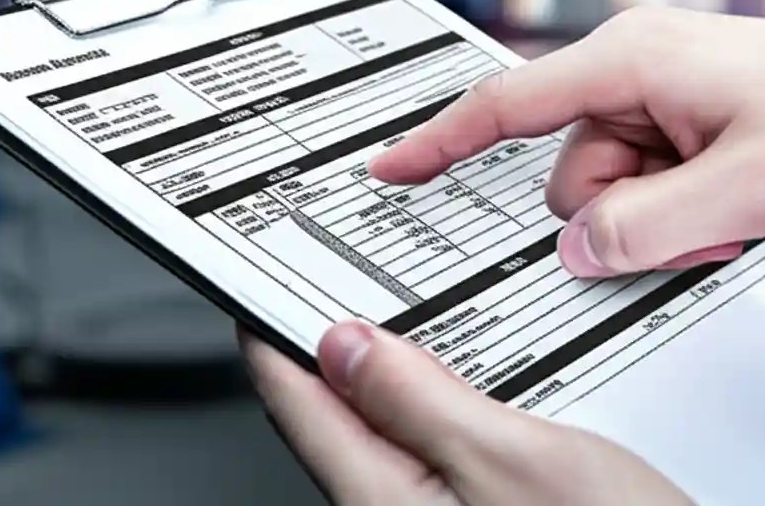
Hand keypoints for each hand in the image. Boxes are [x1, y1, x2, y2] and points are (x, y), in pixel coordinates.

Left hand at [240, 322, 690, 505]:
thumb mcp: (510, 457)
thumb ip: (418, 402)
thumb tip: (345, 347)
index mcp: (382, 504)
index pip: (297, 405)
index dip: (271, 335)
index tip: (254, 281)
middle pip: (336, 421)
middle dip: (331, 349)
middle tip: (326, 284)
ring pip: (385, 437)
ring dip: (389, 376)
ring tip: (390, 322)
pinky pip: (429, 457)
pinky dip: (435, 409)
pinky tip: (459, 385)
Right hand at [370, 7, 764, 276]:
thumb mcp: (741, 191)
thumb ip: (642, 230)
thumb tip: (578, 251)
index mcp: (632, 61)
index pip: (508, 105)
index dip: (439, 142)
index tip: (390, 166)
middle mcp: (639, 72)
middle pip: (569, 174)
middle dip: (621, 216)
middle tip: (698, 217)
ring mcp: (663, 99)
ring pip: (610, 190)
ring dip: (660, 219)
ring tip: (732, 207)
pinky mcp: (686, 125)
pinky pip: (647, 186)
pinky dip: (681, 211)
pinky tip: (734, 203)